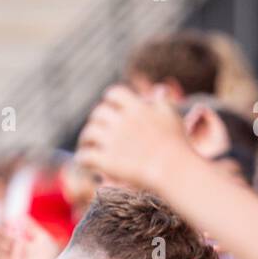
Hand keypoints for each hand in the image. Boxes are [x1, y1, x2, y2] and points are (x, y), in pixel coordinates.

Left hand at [75, 85, 194, 190]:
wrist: (172, 169)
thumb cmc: (176, 144)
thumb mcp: (171, 116)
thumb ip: (163, 101)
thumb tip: (159, 89)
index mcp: (136, 108)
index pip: (114, 93)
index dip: (109, 99)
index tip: (109, 107)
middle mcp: (121, 121)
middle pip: (98, 113)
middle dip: (96, 120)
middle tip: (96, 130)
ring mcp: (112, 141)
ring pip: (88, 133)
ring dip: (85, 139)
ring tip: (86, 146)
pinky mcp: (106, 160)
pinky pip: (84, 156)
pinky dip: (81, 158)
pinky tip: (83, 163)